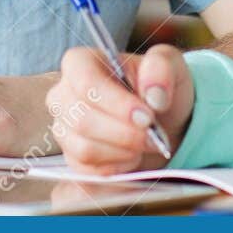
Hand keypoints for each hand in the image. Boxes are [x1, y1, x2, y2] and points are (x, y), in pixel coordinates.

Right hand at [46, 44, 193, 174]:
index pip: (86, 82)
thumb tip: (154, 93)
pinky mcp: (71, 158)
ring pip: (85, 149)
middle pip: (83, 120)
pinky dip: (117, 167)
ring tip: (145, 142)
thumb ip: (161, 67)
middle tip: (154, 136)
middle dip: (125, 133)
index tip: (147, 118)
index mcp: (80, 62)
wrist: (159, 120)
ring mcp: (63, 128)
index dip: (116, 103)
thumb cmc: (157, 87)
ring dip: (123, 152)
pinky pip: (89, 171)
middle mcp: (63, 94)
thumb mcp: (169, 64)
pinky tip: (132, 154)